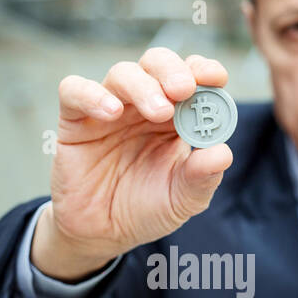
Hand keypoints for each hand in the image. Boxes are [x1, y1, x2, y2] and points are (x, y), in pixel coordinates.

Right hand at [32, 48, 233, 279]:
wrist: (102, 234)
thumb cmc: (146, 209)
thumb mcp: (182, 200)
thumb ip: (203, 177)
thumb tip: (223, 153)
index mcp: (176, 116)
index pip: (192, 77)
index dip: (204, 70)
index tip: (216, 78)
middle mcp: (143, 104)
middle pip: (157, 63)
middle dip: (173, 70)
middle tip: (184, 90)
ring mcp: (109, 109)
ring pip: (122, 73)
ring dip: (143, 86)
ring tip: (158, 112)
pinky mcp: (75, 120)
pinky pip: (74, 91)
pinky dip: (92, 94)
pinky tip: (111, 112)